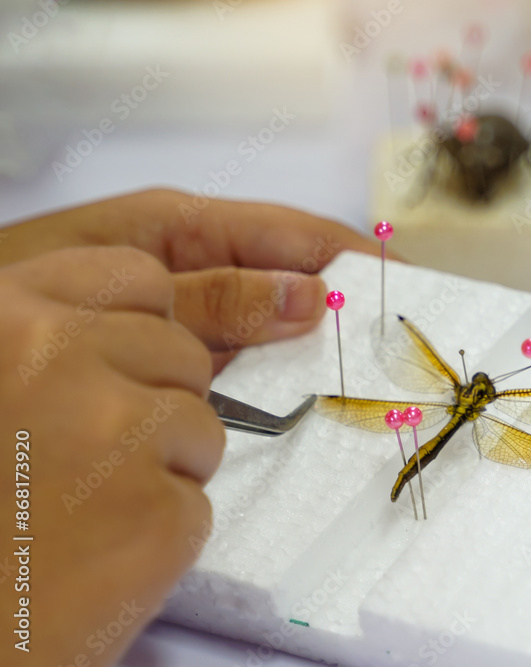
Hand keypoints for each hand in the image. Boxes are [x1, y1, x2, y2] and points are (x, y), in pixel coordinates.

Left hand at [0, 188, 384, 371]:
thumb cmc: (18, 292)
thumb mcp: (122, 278)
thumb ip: (214, 291)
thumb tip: (312, 297)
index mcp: (189, 229)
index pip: (300, 236)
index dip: (360, 261)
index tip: (412, 290)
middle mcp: (203, 276)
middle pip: (301, 289)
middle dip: (354, 315)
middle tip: (407, 352)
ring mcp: (196, 328)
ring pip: (278, 339)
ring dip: (323, 361)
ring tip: (378, 387)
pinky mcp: (185, 374)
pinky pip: (247, 379)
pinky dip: (282, 395)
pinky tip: (310, 419)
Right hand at [0, 246, 222, 665]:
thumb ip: (50, 342)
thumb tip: (173, 313)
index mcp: (1, 315)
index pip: (134, 276)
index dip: (140, 325)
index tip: (117, 365)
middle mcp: (55, 356)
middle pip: (182, 352)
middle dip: (156, 400)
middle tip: (84, 460)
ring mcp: (113, 431)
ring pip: (202, 423)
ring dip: (160, 468)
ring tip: (79, 514)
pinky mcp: (157, 510)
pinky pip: (199, 499)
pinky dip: (160, 530)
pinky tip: (95, 557)